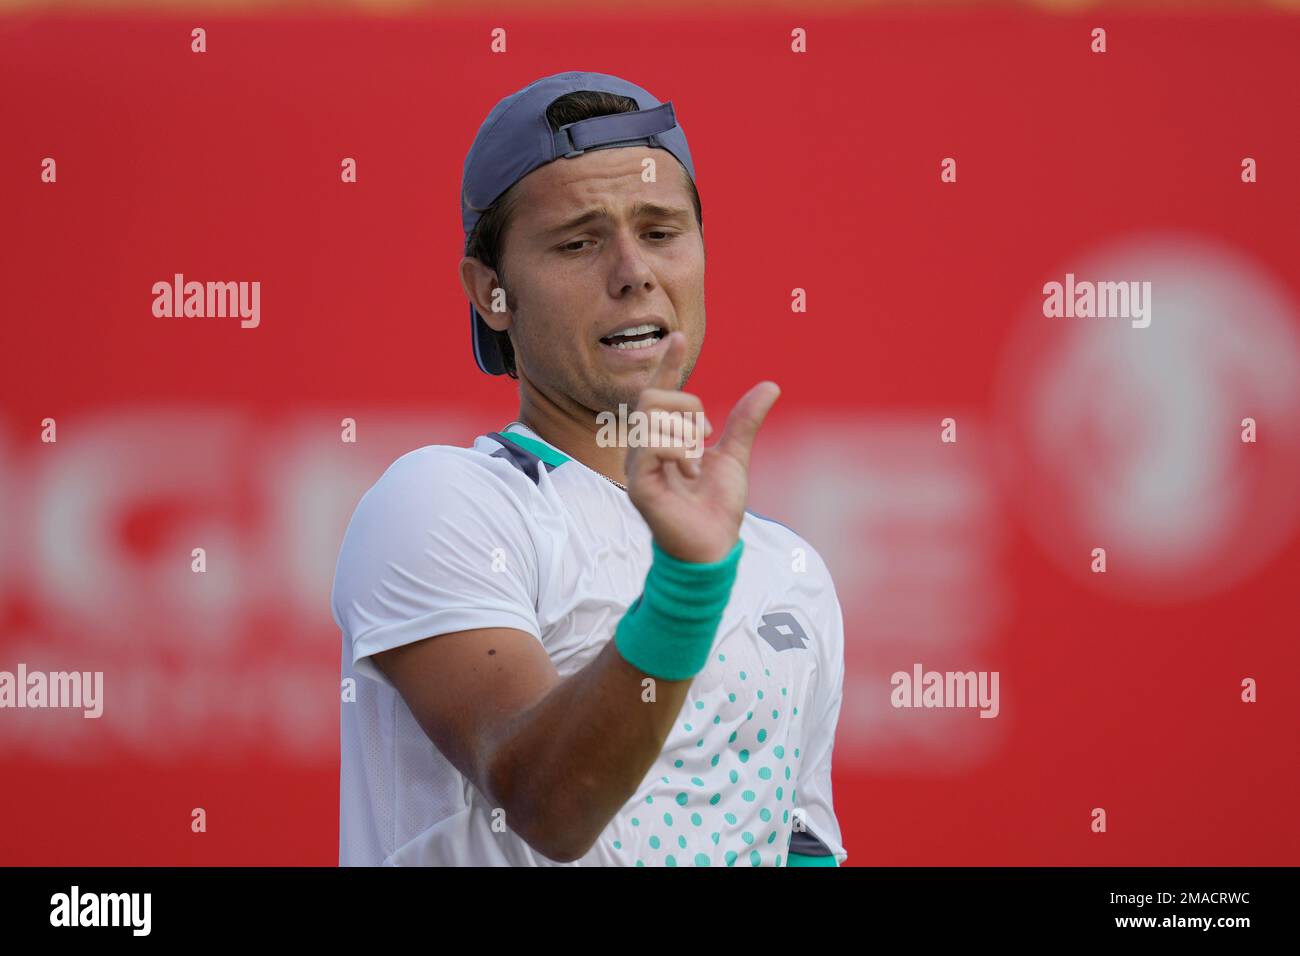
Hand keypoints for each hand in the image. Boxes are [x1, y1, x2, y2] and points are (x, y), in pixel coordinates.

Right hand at [625, 331, 779, 563]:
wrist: (714, 548)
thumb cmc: (717, 509)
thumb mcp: (735, 456)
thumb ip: (744, 422)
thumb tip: (770, 386)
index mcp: (662, 441)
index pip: (659, 392)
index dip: (668, 364)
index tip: (678, 336)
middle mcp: (643, 450)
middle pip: (654, 397)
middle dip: (687, 406)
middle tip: (706, 436)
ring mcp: (637, 467)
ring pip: (651, 417)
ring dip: (684, 433)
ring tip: (696, 463)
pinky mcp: (638, 485)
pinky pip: (650, 446)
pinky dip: (677, 450)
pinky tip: (689, 471)